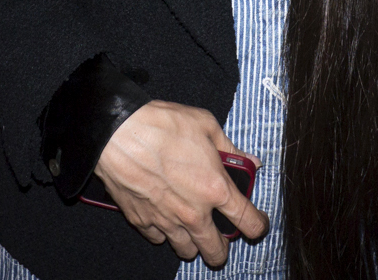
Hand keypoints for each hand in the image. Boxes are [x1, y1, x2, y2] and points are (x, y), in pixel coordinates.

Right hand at [94, 100, 267, 265]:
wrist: (119, 133)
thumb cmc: (162, 125)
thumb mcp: (206, 125)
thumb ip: (230, 149)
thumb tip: (250, 161)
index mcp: (215, 189)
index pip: (248, 222)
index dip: (258, 226)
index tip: (257, 224)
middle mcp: (194, 213)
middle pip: (217, 252)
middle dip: (223, 248)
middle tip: (221, 236)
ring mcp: (167, 221)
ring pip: (187, 252)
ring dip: (193, 243)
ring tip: (192, 227)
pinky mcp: (142, 222)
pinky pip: (159, 239)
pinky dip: (164, 232)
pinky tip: (164, 215)